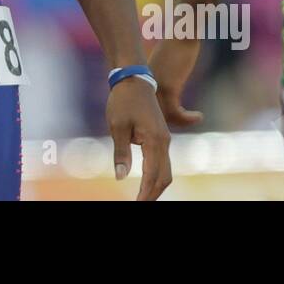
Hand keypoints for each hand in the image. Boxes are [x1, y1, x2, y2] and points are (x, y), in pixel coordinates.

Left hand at [106, 78, 171, 200]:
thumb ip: (121, 153)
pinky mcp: (160, 137)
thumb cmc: (123, 101)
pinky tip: (146, 183)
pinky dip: (156, 176)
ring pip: (165, 171)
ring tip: (142, 198)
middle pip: (164, 177)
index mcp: (155, 140)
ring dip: (155, 187)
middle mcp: (164, 142)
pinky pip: (162, 162)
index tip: (137, 204)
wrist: (134, 79)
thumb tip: (122, 177)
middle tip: (139, 204)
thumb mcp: (117, 126)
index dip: (145, 193)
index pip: (153, 176)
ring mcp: (164, 139)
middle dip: (153, 194)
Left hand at [149, 38, 204, 127]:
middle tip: (186, 121)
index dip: (161, 118)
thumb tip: (171, 95)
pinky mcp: (169, 86)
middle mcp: (148, 85)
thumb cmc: (179, 47)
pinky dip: (187, 119)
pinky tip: (199, 116)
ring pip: (163, 116)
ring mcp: (157, 86)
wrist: (183, 32)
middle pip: (154, 114)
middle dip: (169, 123)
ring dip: (181, 122)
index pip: (148, 107)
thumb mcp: (169, 66)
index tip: (177, 119)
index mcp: (146, 81)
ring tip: (195, 118)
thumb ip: (167, 80)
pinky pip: (174, 112)